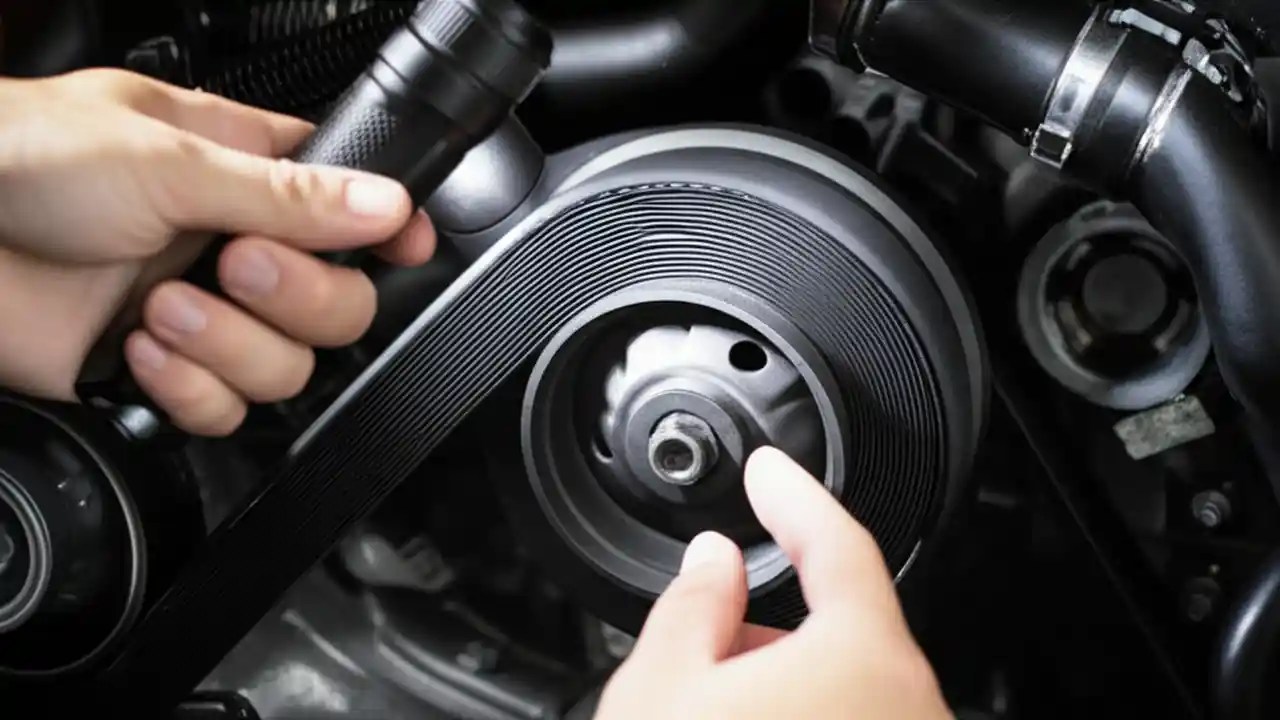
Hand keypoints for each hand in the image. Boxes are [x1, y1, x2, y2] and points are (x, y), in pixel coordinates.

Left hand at [0, 68, 434, 434]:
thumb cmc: (21, 156)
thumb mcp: (167, 160)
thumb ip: (289, 195)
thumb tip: (387, 206)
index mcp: (248, 172)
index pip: (355, 206)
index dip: (389, 234)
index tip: (404, 252)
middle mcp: (233, 246)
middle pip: (340, 308)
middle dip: (295, 299)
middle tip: (234, 265)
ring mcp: (200, 313)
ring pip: (286, 370)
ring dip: (228, 345)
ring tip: (163, 304)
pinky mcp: (158, 372)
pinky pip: (223, 411)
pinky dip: (188, 388)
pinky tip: (139, 347)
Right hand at [594, 447, 952, 719]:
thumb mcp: (662, 688)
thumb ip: (690, 606)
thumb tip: (711, 562)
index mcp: (860, 658)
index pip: (836, 540)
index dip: (793, 494)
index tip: (771, 472)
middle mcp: (908, 705)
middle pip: (839, 623)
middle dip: (768, 616)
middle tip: (708, 631)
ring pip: (844, 682)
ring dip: (783, 674)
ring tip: (713, 706)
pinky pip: (854, 718)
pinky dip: (804, 711)